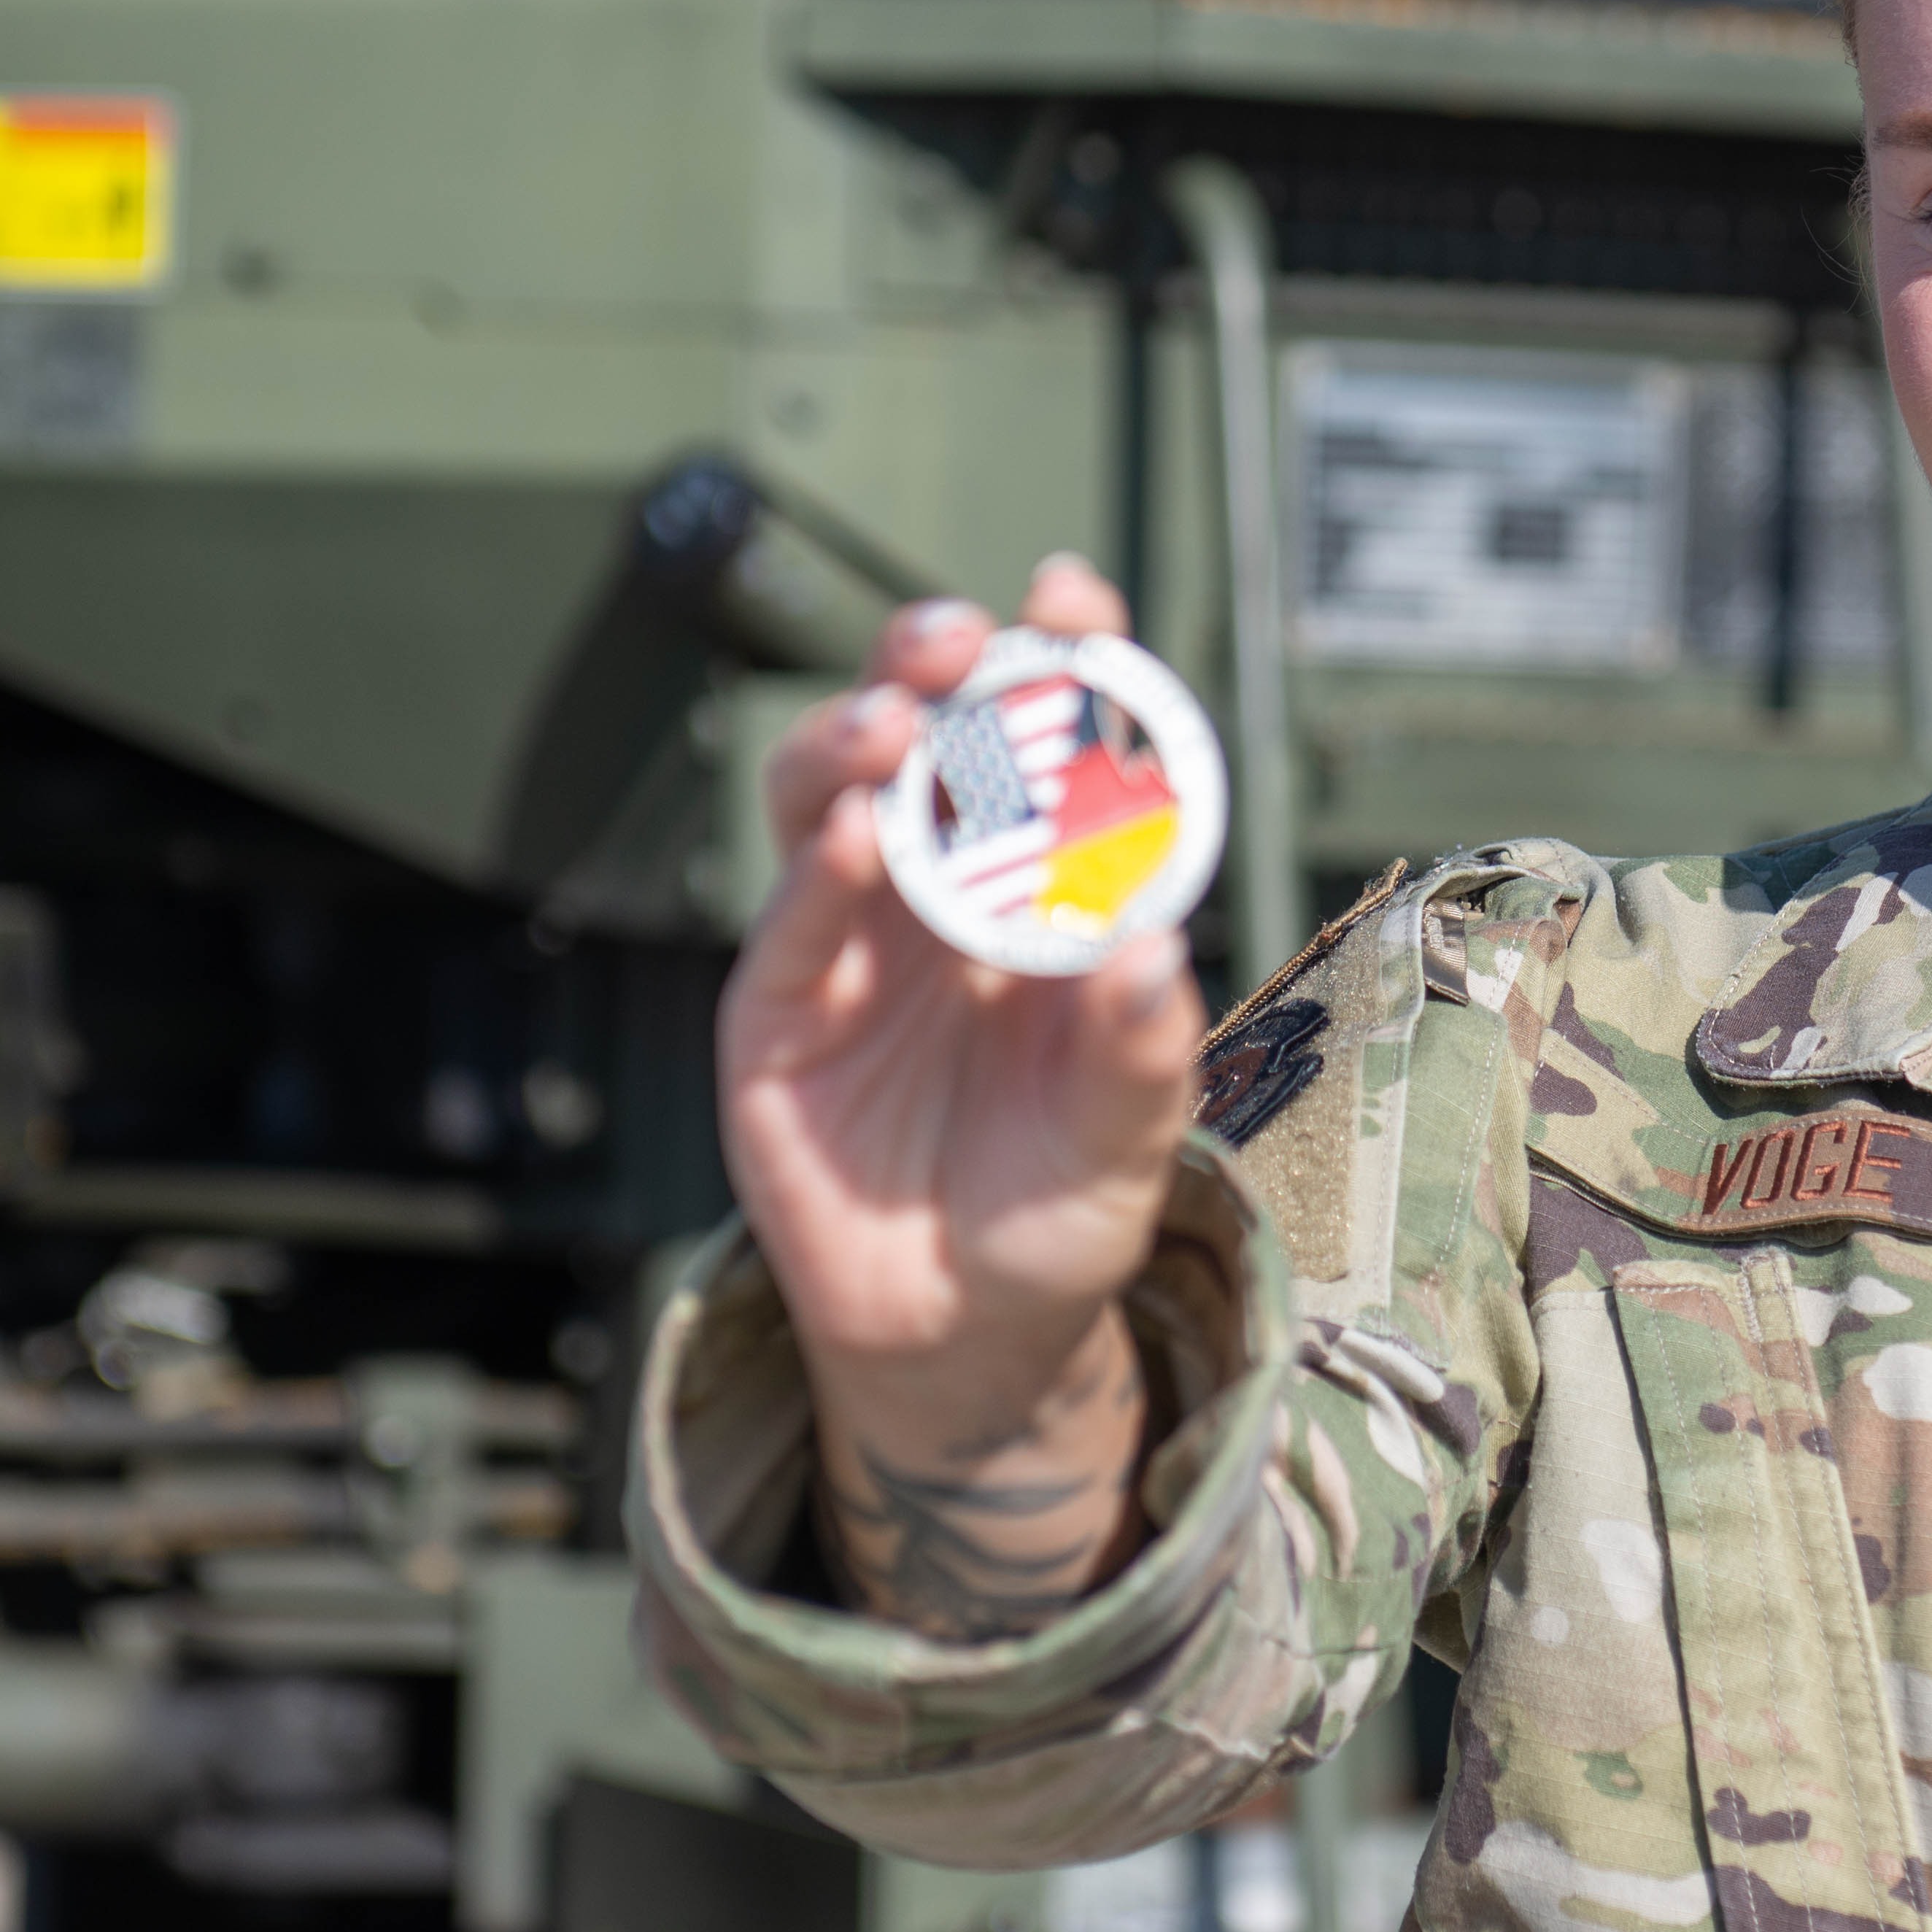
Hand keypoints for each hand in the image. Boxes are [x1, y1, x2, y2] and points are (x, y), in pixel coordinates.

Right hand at [715, 556, 1203, 1631]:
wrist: (967, 1338)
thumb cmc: (1056, 1207)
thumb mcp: (1130, 1136)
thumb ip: (1143, 1048)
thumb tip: (1155, 949)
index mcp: (1032, 892)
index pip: (1040, 749)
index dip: (1054, 663)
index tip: (1073, 594)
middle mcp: (931, 896)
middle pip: (914, 740)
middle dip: (930, 668)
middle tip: (960, 638)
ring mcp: (844, 948)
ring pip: (826, 800)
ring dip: (855, 745)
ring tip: (897, 725)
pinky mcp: (776, 1020)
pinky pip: (790, 928)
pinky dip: (817, 875)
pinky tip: (855, 837)